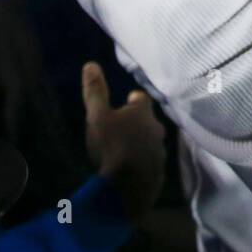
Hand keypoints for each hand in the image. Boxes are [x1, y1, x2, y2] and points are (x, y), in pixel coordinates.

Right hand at [82, 63, 166, 221]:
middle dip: (139, 122)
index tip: (128, 99)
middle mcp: (157, 129)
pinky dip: (143, 163)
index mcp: (143, 113)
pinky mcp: (159, 172)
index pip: (142, 99)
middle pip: (149, 121)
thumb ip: (95, 91)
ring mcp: (160, 151)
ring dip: (142, 143)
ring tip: (127, 148)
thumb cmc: (112, 146)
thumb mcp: (97, 117)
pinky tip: (133, 169)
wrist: (129, 186)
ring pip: (151, 142)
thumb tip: (91, 64)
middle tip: (125, 126)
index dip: (134, 99)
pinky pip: (150, 163)